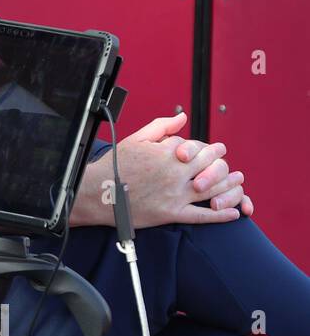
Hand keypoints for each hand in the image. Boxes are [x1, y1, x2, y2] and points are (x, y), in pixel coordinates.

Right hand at [75, 113, 248, 227]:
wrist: (97, 193)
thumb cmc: (114, 166)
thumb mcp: (136, 139)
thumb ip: (162, 127)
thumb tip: (182, 118)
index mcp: (168, 155)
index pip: (200, 150)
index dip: (211, 149)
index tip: (217, 149)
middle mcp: (175, 175)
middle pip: (210, 168)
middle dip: (221, 163)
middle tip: (226, 162)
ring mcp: (174, 196)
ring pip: (212, 190)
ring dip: (229, 186)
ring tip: (237, 182)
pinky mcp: (170, 214)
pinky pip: (202, 216)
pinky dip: (220, 216)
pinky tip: (233, 212)